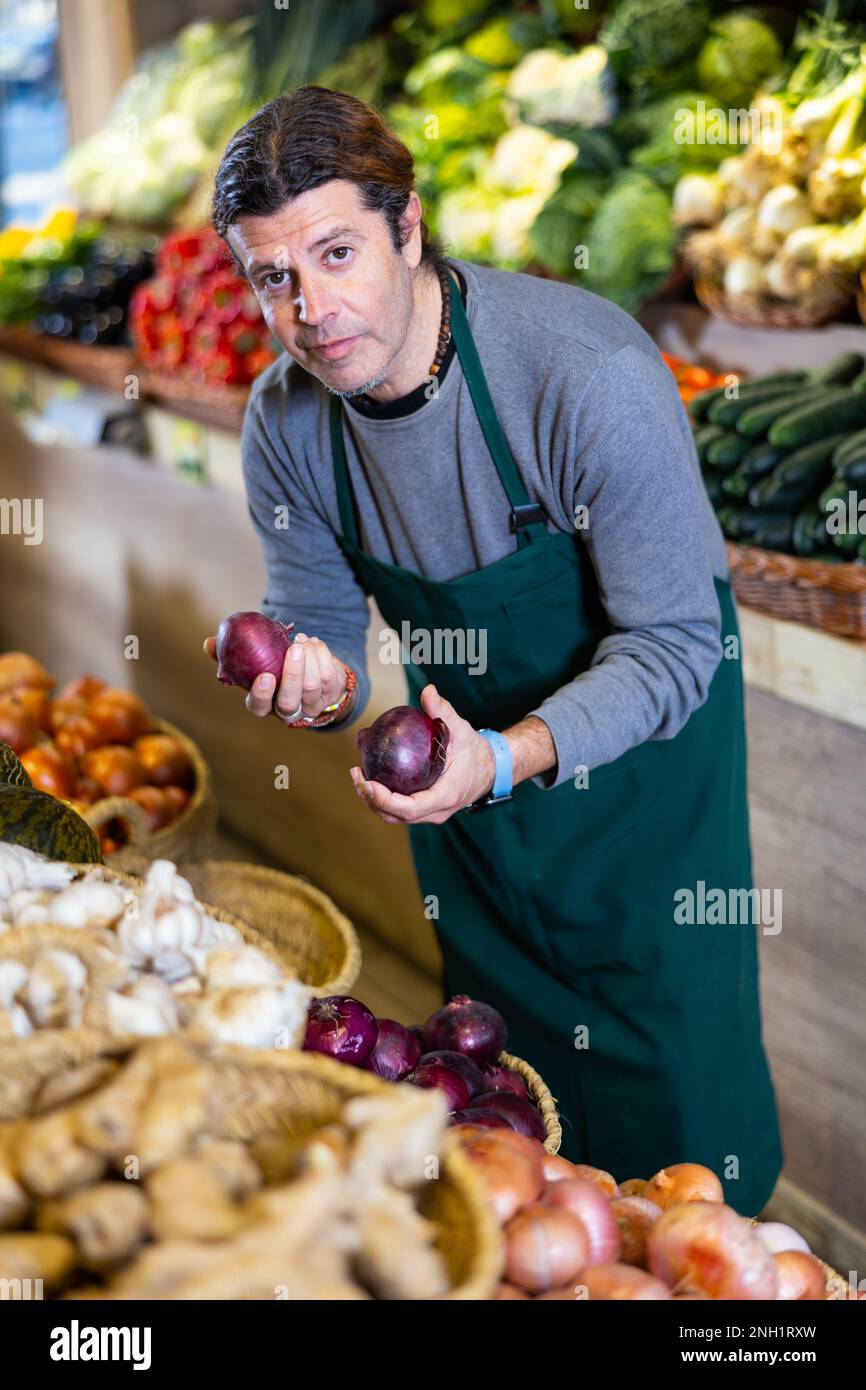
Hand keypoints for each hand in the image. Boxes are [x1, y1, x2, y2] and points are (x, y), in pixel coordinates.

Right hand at [203, 632, 348, 722]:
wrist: (314, 669)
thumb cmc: (275, 665)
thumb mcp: (254, 659)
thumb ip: (231, 652)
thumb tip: (208, 644)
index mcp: (267, 704)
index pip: (260, 708)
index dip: (262, 695)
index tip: (265, 676)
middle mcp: (289, 710)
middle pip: (289, 701)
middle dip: (292, 675)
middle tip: (293, 649)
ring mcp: (312, 703)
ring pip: (312, 686)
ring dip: (309, 658)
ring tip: (300, 640)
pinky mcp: (331, 692)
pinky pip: (329, 675)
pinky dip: (321, 654)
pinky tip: (312, 642)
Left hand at [349, 683, 496, 825]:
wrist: (492, 770)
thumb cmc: (475, 750)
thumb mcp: (462, 729)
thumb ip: (443, 711)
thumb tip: (428, 690)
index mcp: (445, 796)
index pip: (410, 808)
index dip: (384, 799)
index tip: (367, 781)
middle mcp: (437, 811)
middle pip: (396, 816)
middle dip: (370, 799)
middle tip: (356, 772)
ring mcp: (431, 814)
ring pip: (395, 816)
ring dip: (372, 800)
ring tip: (358, 774)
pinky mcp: (426, 810)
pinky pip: (400, 810)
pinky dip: (382, 797)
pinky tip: (371, 774)